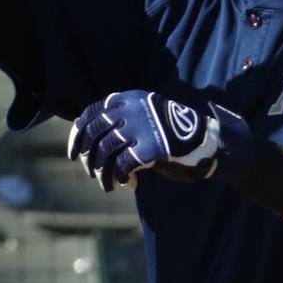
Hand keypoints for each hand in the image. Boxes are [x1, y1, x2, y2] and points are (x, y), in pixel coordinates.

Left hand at [67, 90, 255, 192]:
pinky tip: (128, 183)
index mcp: (130, 98)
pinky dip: (121, 177)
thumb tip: (87, 145)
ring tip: (108, 184)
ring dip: (103, 172)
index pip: (92, 113)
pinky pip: (124, 165)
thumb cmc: (172, 136)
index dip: (78, 134)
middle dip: (88, 156)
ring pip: (105, 151)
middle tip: (92, 172)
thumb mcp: (144, 119)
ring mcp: (143, 127)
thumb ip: (121, 124)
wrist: (209, 142)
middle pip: (95, 133)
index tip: (74, 153)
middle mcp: (134, 109)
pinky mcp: (152, 147)